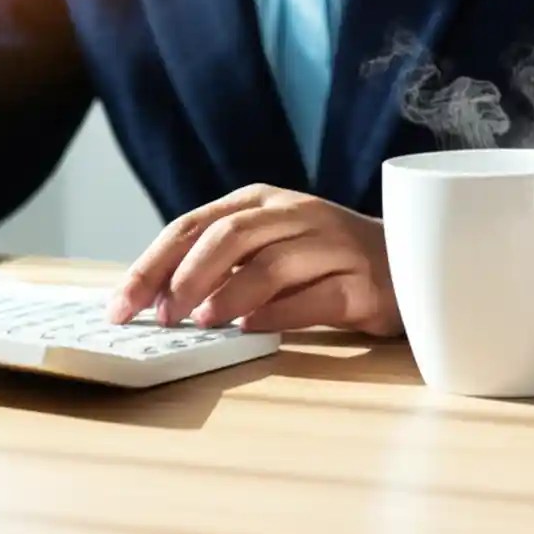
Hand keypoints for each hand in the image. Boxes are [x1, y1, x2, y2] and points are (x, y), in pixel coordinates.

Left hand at [107, 184, 401, 335]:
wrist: (412, 266)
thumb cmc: (322, 263)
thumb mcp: (265, 248)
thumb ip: (218, 265)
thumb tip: (153, 301)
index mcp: (260, 202)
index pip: (191, 226)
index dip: (151, 266)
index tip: (120, 306)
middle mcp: (295, 214)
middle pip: (227, 237)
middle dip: (184, 278)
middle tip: (160, 318)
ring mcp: (333, 245)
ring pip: (270, 264)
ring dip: (227, 296)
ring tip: (201, 323)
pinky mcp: (363, 283)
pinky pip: (314, 299)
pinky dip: (278, 315)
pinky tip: (253, 331)